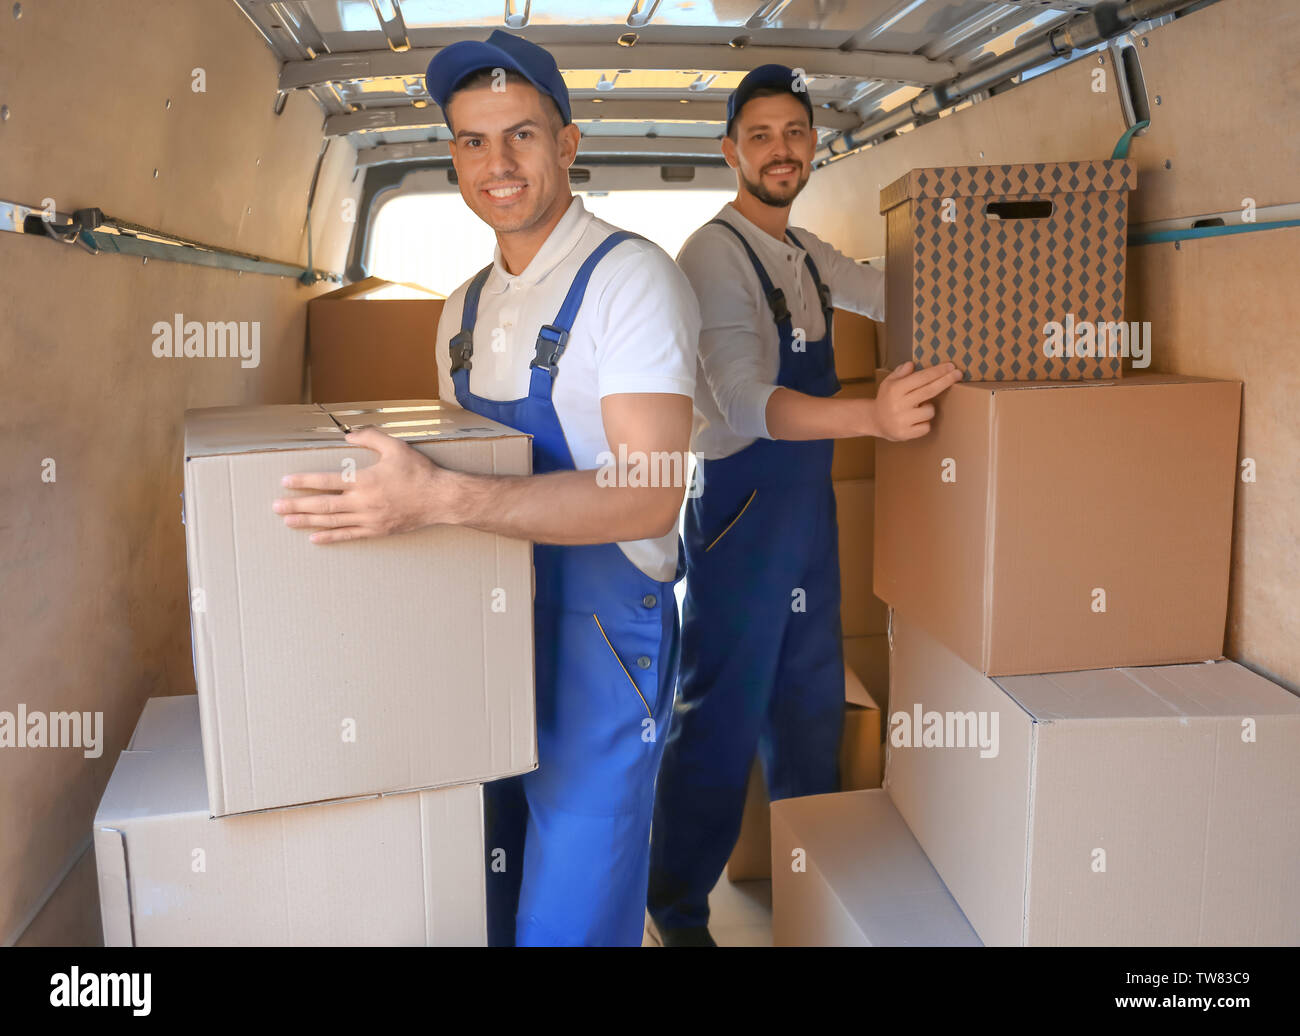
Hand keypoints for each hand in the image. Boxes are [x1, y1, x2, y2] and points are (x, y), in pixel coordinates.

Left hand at [273, 427, 453, 543]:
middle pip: (323, 505)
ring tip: (288, 521)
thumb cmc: (419, 472)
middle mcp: (363, 502)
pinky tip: (314, 538)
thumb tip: (348, 435)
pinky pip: (349, 535)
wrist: (440, 498)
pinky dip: (330, 537)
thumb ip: (370, 438)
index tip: (286, 482)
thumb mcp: (395, 447)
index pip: (327, 482)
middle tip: (276, 507)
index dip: (304, 482)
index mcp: (365, 481)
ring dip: (307, 522)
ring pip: (332, 522)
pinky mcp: (377, 531)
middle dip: (297, 506)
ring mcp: (369, 519)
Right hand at [873, 361, 962, 440]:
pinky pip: (926, 427)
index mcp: (895, 389)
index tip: (951, 366)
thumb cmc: (886, 399)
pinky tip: (915, 420)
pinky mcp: (905, 434)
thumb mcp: (889, 382)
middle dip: (946, 381)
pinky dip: (924, 423)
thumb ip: (900, 372)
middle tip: (958, 374)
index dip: (938, 371)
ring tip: (918, 408)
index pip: (921, 378)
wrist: (874, 421)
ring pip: (930, 411)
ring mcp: (902, 420)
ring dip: (929, 408)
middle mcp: (898, 404)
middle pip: (929, 390)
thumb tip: (911, 364)